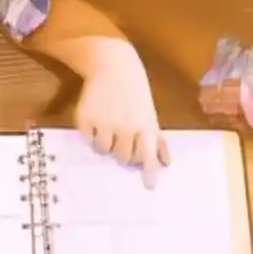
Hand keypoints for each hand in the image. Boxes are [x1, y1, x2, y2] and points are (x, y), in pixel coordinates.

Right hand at [73, 41, 170, 187]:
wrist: (113, 66)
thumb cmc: (135, 94)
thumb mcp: (150, 115)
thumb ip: (157, 140)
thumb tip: (166, 163)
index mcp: (145, 126)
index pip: (147, 155)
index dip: (148, 172)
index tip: (149, 187)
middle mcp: (126, 126)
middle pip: (123, 158)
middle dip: (122, 153)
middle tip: (121, 139)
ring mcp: (105, 123)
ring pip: (103, 151)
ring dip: (106, 144)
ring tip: (108, 127)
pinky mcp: (86, 119)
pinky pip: (88, 140)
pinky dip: (91, 134)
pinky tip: (96, 120)